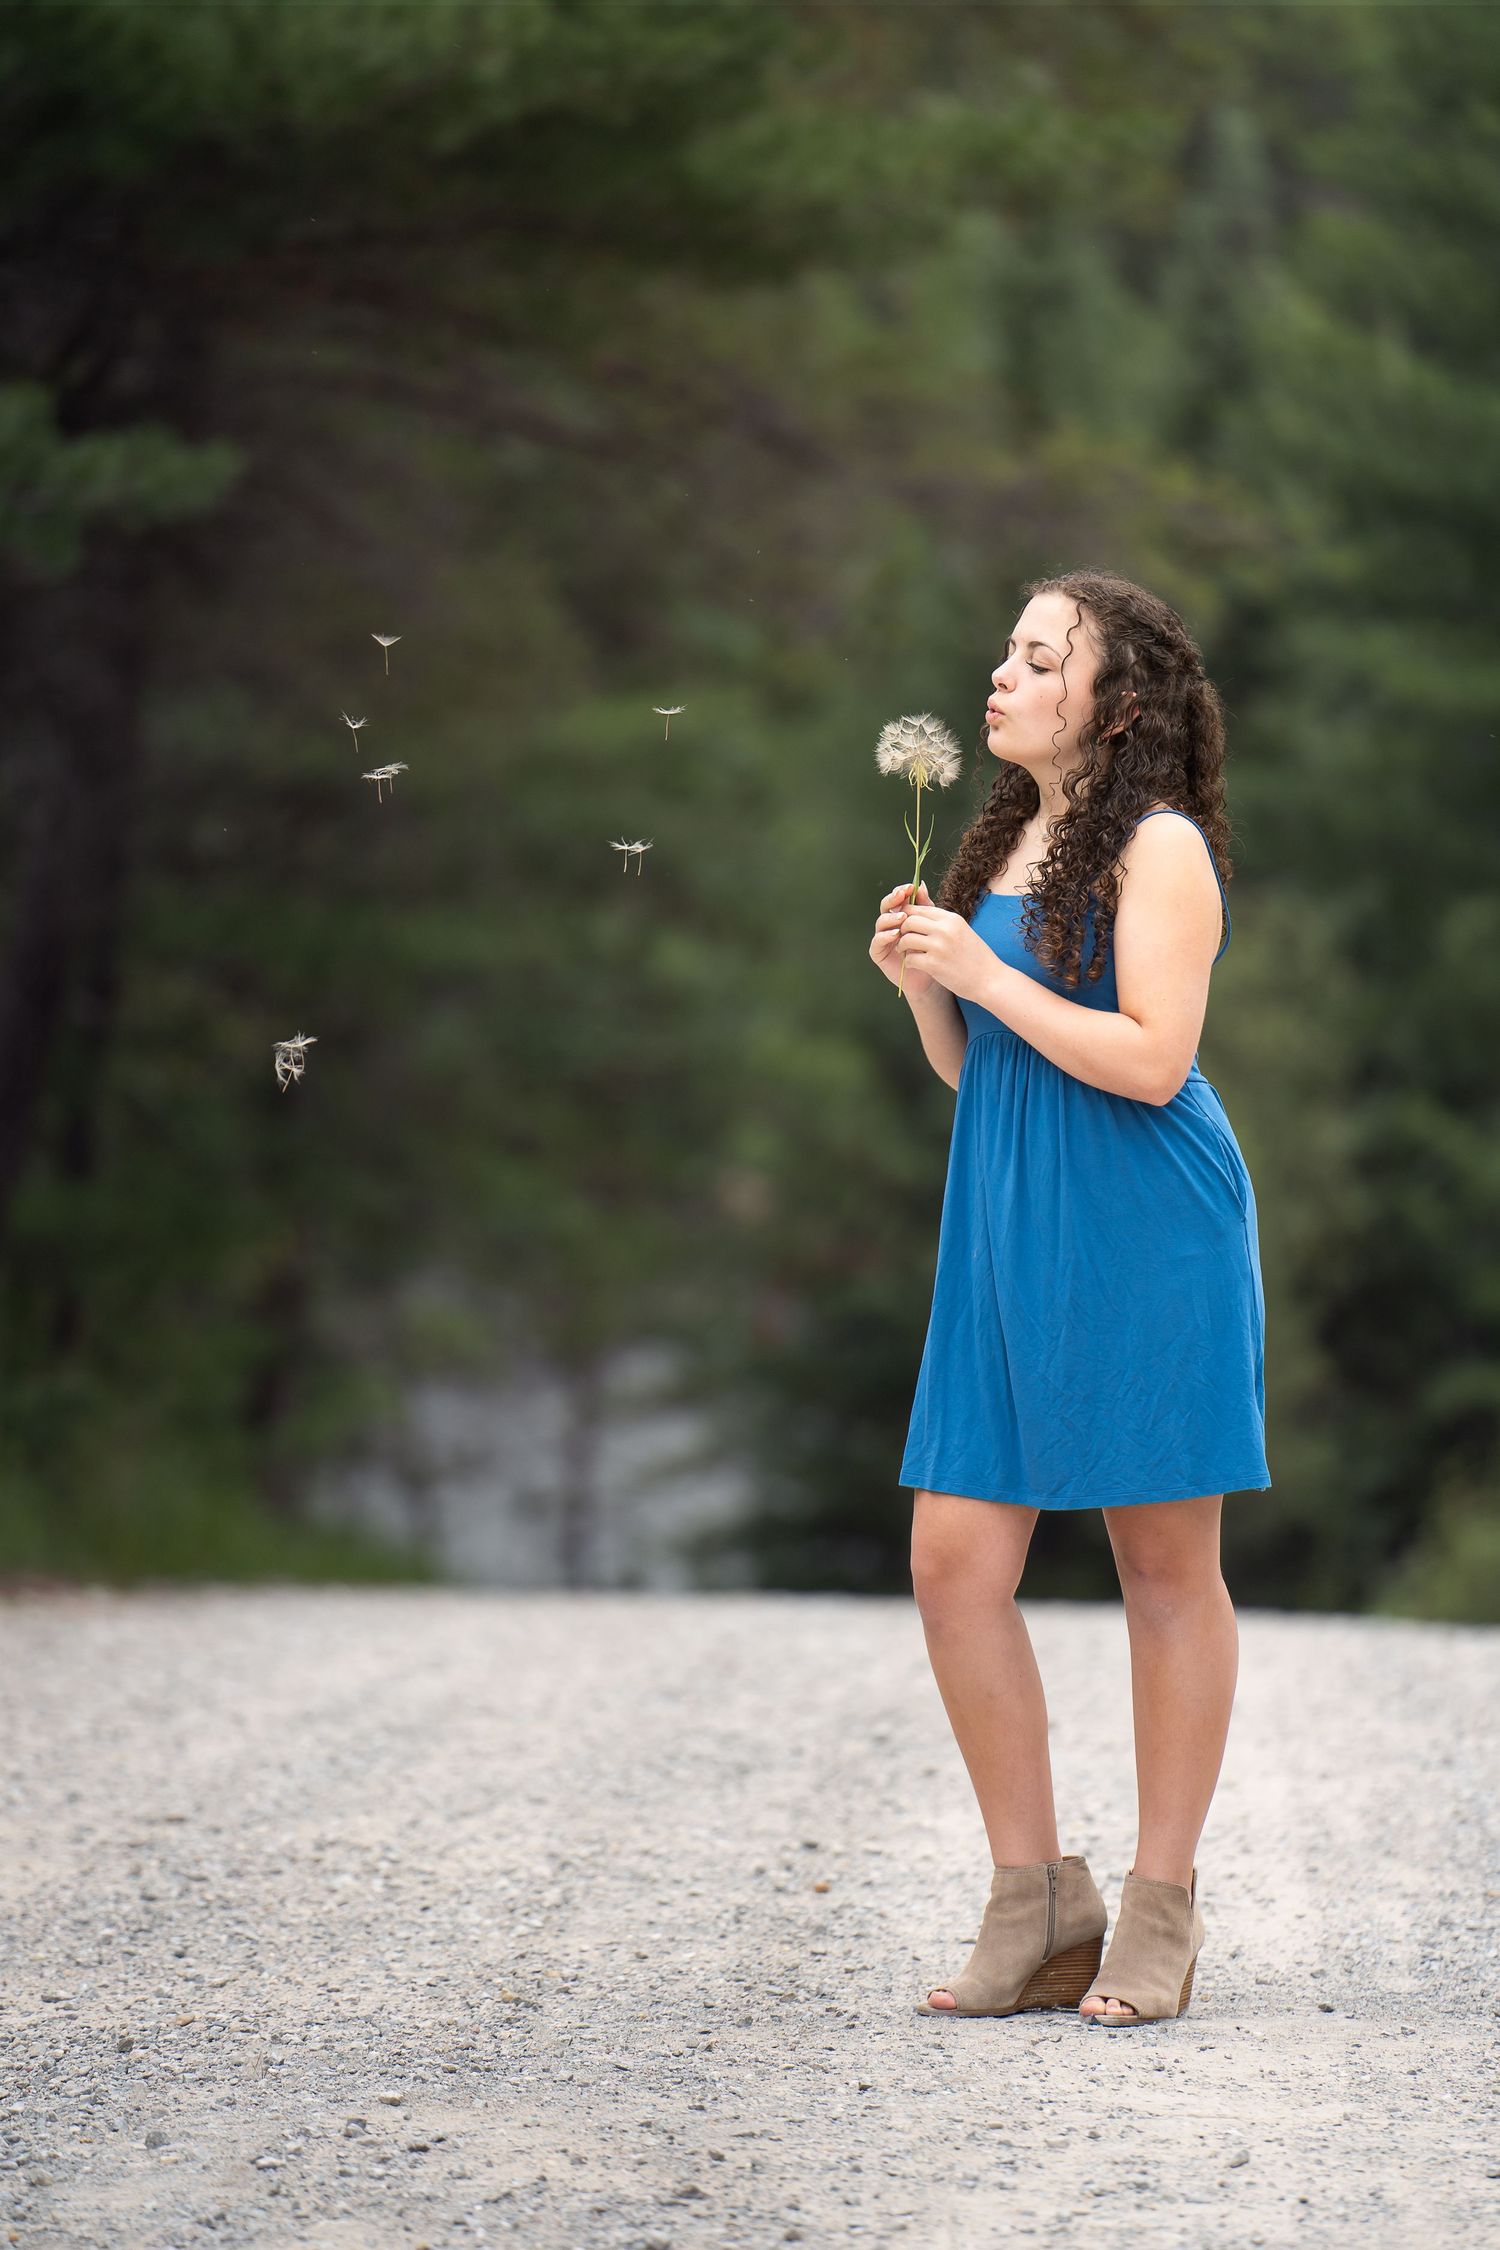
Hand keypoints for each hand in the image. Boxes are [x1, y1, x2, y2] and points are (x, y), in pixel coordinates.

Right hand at [870, 882, 936, 998]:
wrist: (928, 976)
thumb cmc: (929, 950)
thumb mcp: (930, 926)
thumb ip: (925, 907)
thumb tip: (922, 884)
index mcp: (900, 915)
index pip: (897, 899)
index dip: (901, 891)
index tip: (910, 887)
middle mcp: (889, 924)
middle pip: (886, 907)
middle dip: (893, 899)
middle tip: (902, 895)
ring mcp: (882, 937)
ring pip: (881, 922)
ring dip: (891, 918)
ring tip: (903, 918)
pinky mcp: (877, 952)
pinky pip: (877, 941)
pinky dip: (885, 936)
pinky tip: (896, 934)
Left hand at [893, 899, 993, 1004]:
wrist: (990, 980)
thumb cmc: (976, 957)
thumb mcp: (961, 931)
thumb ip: (942, 922)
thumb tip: (919, 912)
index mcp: (952, 919)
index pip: (920, 908)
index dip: (908, 916)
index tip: (906, 926)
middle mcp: (945, 929)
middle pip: (909, 920)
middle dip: (902, 930)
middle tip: (903, 939)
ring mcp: (939, 946)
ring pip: (906, 939)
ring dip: (902, 946)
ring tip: (906, 952)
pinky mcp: (934, 964)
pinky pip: (910, 958)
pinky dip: (909, 962)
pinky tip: (914, 965)